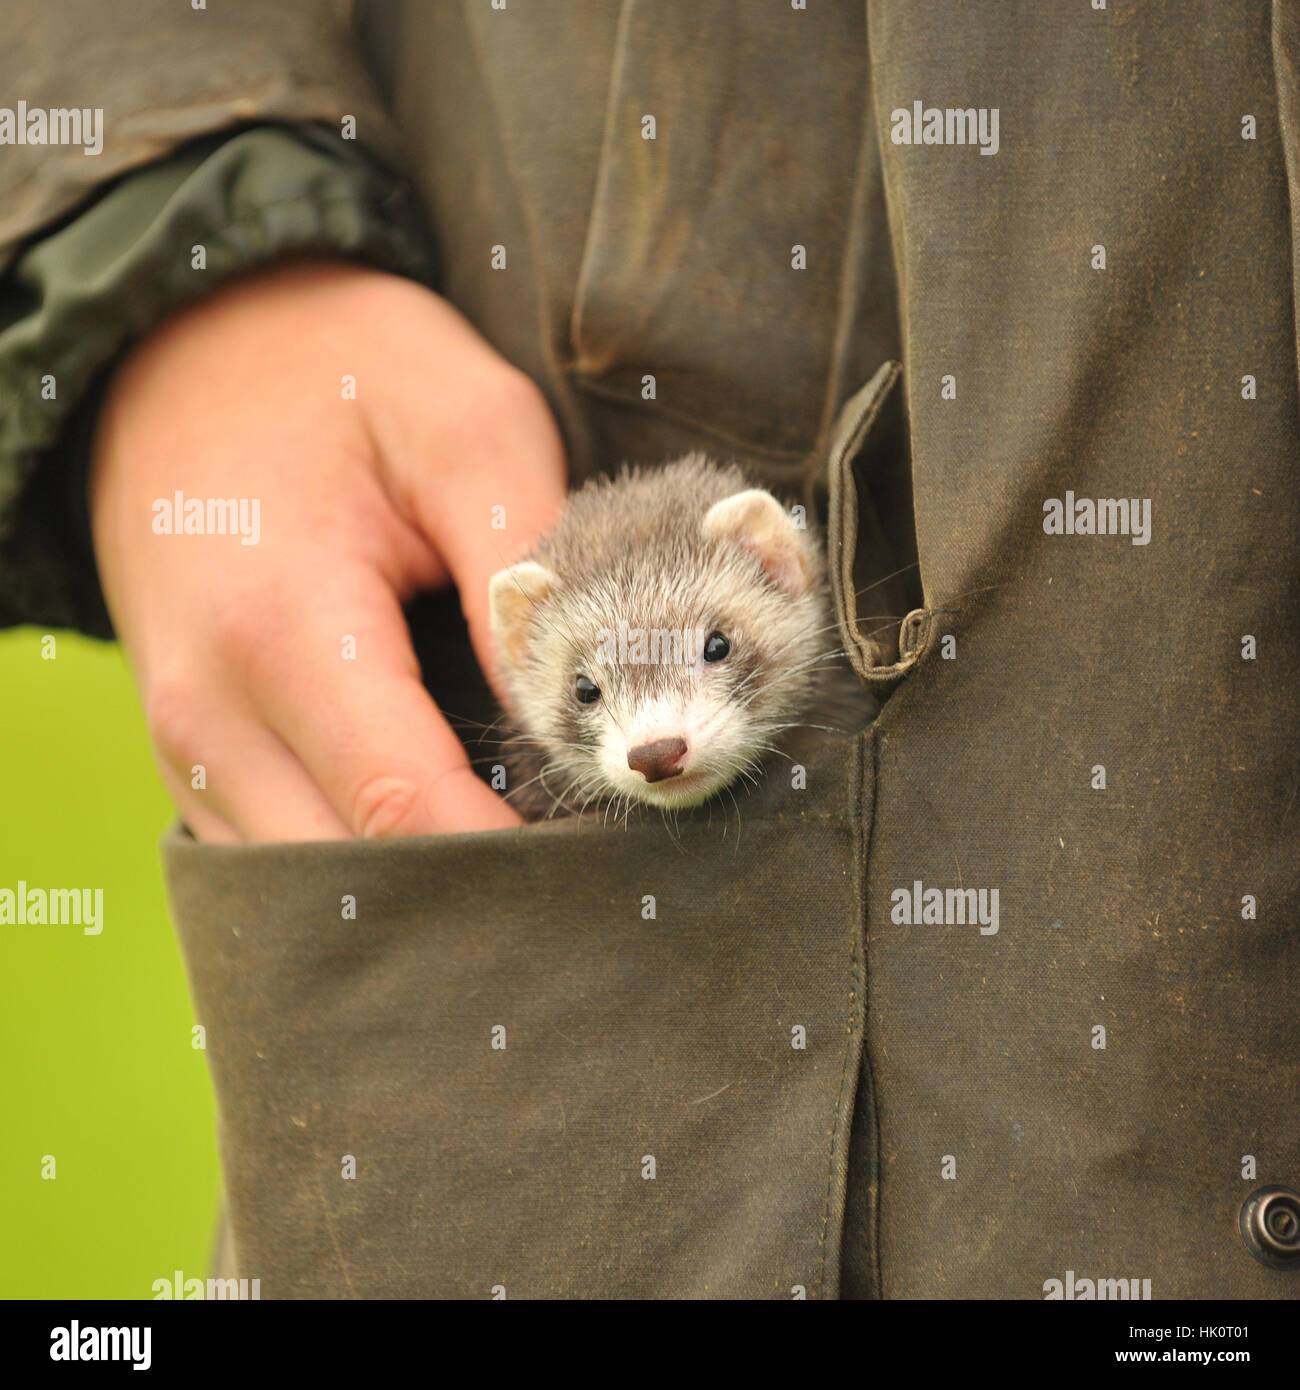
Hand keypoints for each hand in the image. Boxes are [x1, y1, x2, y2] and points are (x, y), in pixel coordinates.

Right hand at [90, 260, 565, 841]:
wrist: (191, 353)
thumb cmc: (343, 377)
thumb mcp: (467, 428)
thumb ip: (523, 568)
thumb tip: (574, 713)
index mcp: (278, 626)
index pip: (406, 808)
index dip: (514, 861)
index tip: (606, 868)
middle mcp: (207, 713)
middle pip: (353, 877)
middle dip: (471, 893)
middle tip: (578, 874)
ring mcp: (185, 747)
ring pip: (308, 888)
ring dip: (417, 892)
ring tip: (522, 860)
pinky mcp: (192, 758)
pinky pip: (277, 857)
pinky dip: (363, 867)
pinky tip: (444, 833)